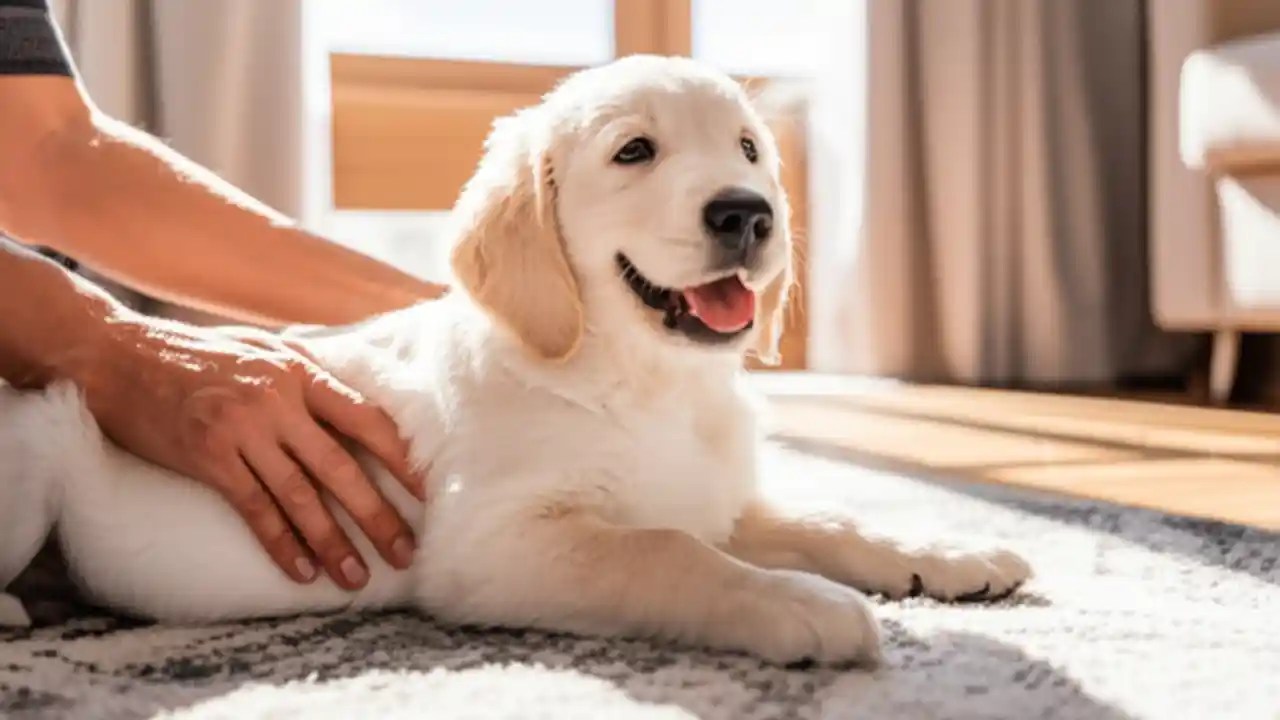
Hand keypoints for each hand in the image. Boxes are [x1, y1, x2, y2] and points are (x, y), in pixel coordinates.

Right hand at [69, 314, 425, 589]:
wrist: (117, 354)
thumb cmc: (196, 351)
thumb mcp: (263, 346)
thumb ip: (308, 371)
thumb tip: (358, 396)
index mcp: (301, 371)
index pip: (367, 419)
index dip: (401, 458)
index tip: (428, 492)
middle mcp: (279, 400)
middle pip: (342, 467)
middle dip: (378, 515)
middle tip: (405, 552)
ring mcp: (244, 429)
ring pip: (301, 497)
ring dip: (332, 543)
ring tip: (357, 578)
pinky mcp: (210, 457)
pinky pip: (256, 509)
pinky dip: (281, 544)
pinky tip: (301, 572)